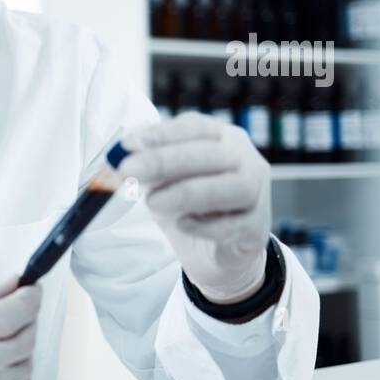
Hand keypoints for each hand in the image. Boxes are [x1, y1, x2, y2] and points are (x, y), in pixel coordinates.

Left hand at [116, 113, 270, 303]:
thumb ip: (149, 164)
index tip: (127, 145)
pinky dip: (205, 225)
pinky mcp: (256, 226)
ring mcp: (256, 191)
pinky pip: (234, 224)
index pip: (194, 127)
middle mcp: (243, 158)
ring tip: (152, 202)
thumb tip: (123, 152)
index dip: (161, 134)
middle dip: (164, 161)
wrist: (216, 252)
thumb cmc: (190, 205)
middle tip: (127, 171)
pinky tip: (183, 225)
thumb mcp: (164, 181)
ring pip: (233, 186)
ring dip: (187, 192)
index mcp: (221, 137)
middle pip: (210, 154)